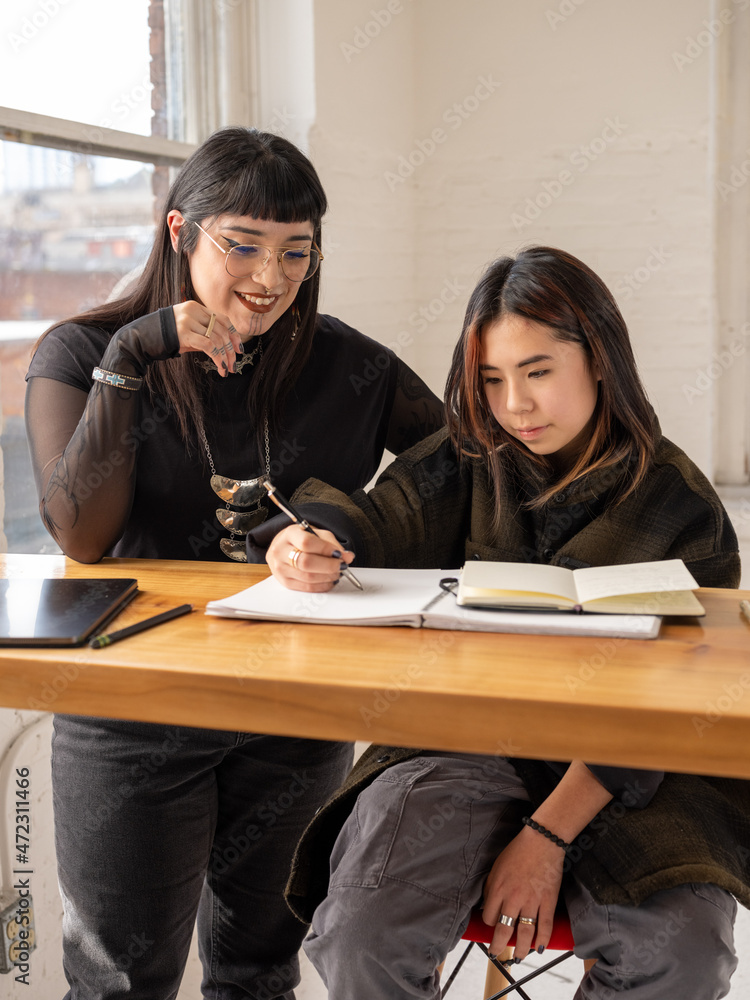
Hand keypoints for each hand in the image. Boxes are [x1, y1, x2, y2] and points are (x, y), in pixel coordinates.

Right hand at [172, 301, 242, 375]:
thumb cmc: (167, 337)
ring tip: (227, 369)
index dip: (233, 334)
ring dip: (225, 357)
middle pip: (222, 330)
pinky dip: (217, 358)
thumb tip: (226, 346)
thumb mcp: (187, 330)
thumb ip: (204, 332)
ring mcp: (188, 321)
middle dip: (231, 350)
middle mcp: (192, 311)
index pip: (222, 319)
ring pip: (217, 339)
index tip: (238, 349)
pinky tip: (220, 368)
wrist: (142, 338)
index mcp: (195, 307)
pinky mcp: (183, 333)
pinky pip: (208, 346)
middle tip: (233, 364)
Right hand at [267, 525, 354, 591]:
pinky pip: (307, 587)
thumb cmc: (303, 539)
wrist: (285, 547)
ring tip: (338, 572)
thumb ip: (333, 544)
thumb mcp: (318, 534)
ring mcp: (280, 568)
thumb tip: (348, 557)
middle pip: (306, 562)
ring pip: (308, 577)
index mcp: (289, 534)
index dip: (325, 549)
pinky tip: (330, 580)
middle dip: (329, 566)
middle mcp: (280, 551)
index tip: (339, 553)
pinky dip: (323, 585)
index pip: (307, 543)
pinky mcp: (285, 582)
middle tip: (342, 565)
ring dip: (328, 576)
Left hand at [481, 825, 564, 960]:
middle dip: (498, 946)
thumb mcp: (497, 867)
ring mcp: (532, 901)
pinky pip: (545, 926)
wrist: (542, 841)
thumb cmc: (517, 851)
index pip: (489, 917)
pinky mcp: (548, 901)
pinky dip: (543, 940)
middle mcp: (513, 898)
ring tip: (518, 957)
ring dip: (520, 949)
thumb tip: (487, 904)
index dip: (489, 923)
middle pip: (503, 930)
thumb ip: (491, 887)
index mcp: (498, 889)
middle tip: (496, 954)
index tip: (492, 924)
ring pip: (524, 933)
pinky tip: (539, 948)